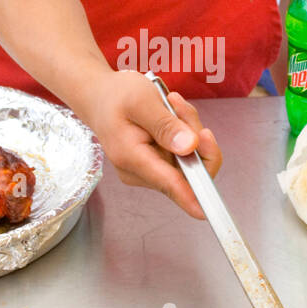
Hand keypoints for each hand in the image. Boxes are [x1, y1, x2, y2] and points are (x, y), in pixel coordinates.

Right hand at [82, 71, 221, 219]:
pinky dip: (185, 132)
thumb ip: (165, 125)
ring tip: (170, 104)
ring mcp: (149, 171)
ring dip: (190, 130)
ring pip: (191, 159)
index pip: (168, 184)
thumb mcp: (141, 101)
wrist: (101, 96)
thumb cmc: (117, 96)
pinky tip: (170, 113)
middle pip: (188, 169)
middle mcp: (140, 173)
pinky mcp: (157, 165)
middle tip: (179, 107)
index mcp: (132, 158)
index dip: (191, 197)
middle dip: (195, 136)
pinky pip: (185, 154)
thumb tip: (190, 147)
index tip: (206, 211)